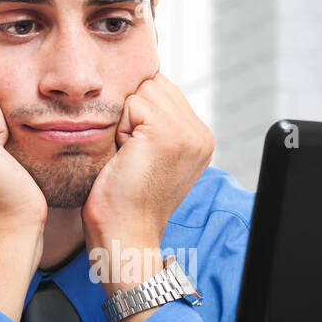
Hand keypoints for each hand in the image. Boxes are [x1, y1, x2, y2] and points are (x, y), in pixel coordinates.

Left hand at [82, 70, 213, 299]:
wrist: (125, 237)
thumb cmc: (123, 203)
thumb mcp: (148, 156)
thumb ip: (153, 123)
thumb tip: (137, 85)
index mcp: (200, 139)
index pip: (162, 91)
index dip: (137, 114)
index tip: (137, 154)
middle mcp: (201, 134)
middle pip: (153, 84)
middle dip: (131, 114)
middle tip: (131, 156)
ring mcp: (188, 133)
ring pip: (142, 90)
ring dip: (124, 120)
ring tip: (128, 156)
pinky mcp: (168, 133)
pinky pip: (131, 103)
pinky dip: (119, 127)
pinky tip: (125, 156)